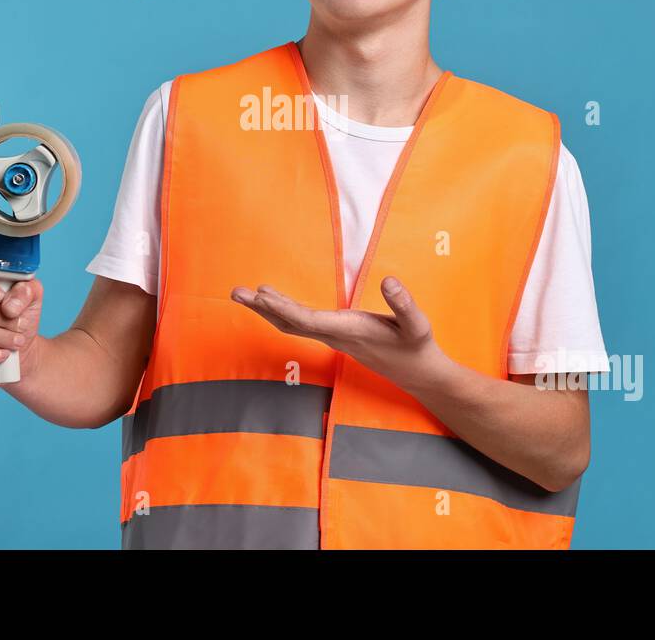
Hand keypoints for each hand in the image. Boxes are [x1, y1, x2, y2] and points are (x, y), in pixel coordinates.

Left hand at [230, 276, 445, 389]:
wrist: (418, 373)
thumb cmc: (417, 347)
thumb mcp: (418, 325)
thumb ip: (404, 304)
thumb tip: (389, 281)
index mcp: (350, 331)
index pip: (309, 321)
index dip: (284, 308)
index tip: (261, 295)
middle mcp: (335, 336)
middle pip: (290, 323)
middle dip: (262, 308)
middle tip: (236, 292)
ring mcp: (333, 338)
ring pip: (292, 325)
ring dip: (267, 310)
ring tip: (244, 294)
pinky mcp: (336, 336)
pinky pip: (300, 324)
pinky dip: (282, 312)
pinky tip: (272, 302)